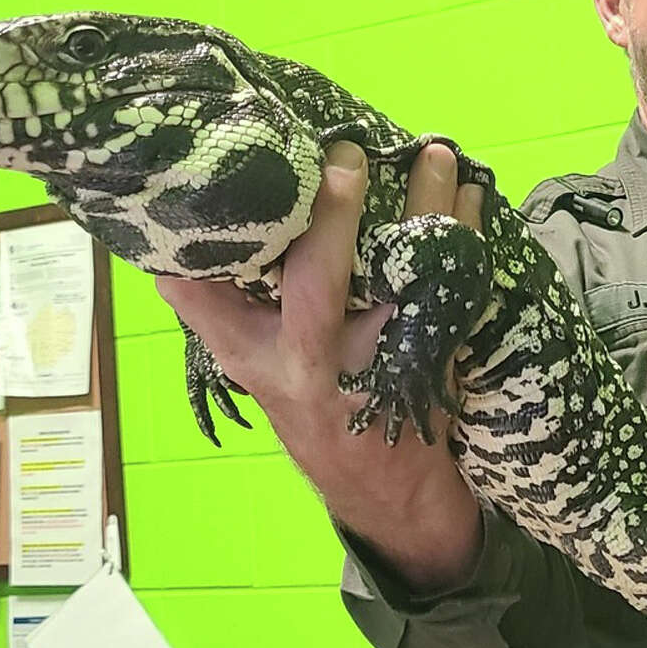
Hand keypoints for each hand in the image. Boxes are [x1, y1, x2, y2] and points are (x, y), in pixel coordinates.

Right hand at [155, 141, 487, 587]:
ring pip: (401, 282)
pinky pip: (451, 293)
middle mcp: (308, 362)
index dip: (195, 242)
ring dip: (423, 213)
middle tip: (346, 158)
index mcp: (253, 357)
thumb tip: (179, 232)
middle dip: (331, 220)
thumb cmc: (313, 415)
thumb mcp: (253, 371)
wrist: (387, 491)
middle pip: (314, 286)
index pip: (201, 295)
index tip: (201, 177)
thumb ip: (223, 311)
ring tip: (434, 156)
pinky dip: (465, 240)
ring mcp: (373, 364)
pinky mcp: (427, 363)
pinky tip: (467, 194)